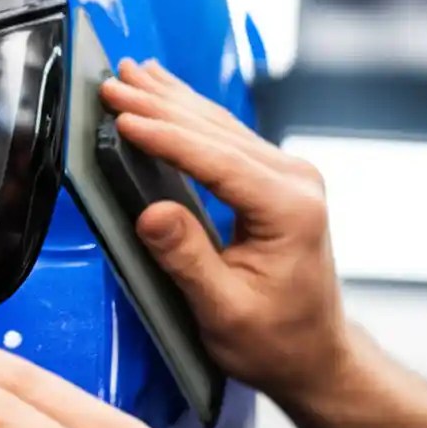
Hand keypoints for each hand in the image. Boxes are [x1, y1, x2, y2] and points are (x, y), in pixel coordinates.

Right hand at [99, 59, 349, 404]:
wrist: (314, 354)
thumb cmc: (275, 341)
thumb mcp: (223, 311)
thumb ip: (186, 259)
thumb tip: (150, 213)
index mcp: (288, 209)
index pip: (215, 159)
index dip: (163, 135)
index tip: (121, 115)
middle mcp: (295, 181)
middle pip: (215, 131)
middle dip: (158, 103)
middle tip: (112, 81)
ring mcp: (289, 176)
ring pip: (220, 125)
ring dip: (171, 99)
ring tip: (132, 73)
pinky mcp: (276, 179)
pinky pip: (226, 137)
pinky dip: (189, 115)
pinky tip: (167, 94)